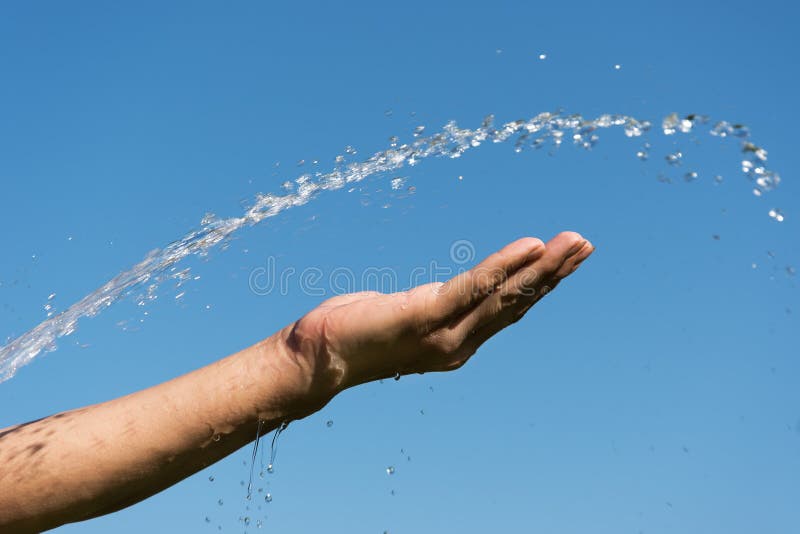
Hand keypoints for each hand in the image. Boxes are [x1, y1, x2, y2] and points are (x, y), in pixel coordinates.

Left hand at [277, 232, 593, 412]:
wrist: (315, 359)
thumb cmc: (355, 333)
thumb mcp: (406, 315)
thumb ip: (438, 306)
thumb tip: (457, 292)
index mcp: (457, 342)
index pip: (508, 309)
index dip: (540, 284)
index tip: (564, 258)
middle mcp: (458, 343)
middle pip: (517, 303)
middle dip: (554, 273)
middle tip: (584, 244)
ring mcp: (443, 333)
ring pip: (504, 295)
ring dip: (543, 267)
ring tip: (573, 243)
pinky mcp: (422, 316)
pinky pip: (472, 287)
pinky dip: (504, 266)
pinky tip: (530, 247)